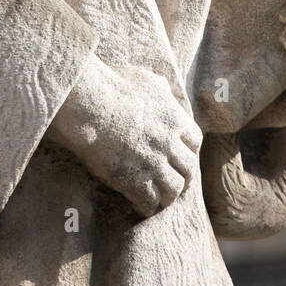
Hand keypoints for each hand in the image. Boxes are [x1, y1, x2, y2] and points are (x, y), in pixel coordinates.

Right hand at [49, 53, 201, 217]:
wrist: (90, 105)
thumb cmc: (113, 86)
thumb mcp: (145, 79)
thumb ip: (161, 88)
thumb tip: (167, 90)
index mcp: (174, 120)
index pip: (195, 141)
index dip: (189, 150)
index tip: (182, 154)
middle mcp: (169, 144)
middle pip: (189, 169)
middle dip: (184, 176)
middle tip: (177, 182)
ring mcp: (153, 164)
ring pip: (174, 189)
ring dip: (169, 195)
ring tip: (161, 200)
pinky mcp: (134, 180)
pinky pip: (150, 201)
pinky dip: (148, 206)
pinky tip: (140, 206)